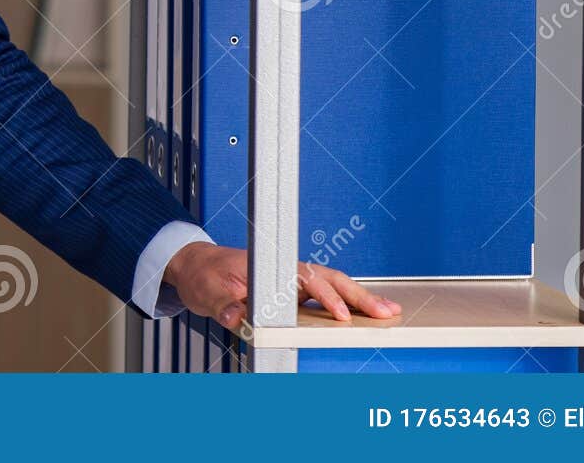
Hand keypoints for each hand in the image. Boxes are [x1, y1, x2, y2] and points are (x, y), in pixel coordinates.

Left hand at [161, 242, 400, 332]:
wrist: (196, 265)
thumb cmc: (204, 273)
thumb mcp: (207, 290)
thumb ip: (222, 304)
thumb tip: (237, 317)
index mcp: (269, 266)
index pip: (306, 279)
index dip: (326, 296)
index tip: (340, 315)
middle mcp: (285, 271)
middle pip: (329, 280)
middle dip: (359, 295)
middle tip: (386, 312)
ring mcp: (291, 280)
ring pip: (332, 286)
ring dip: (359, 299)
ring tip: (387, 312)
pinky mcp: (291, 292)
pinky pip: (324, 296)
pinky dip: (345, 304)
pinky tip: (364, 314)